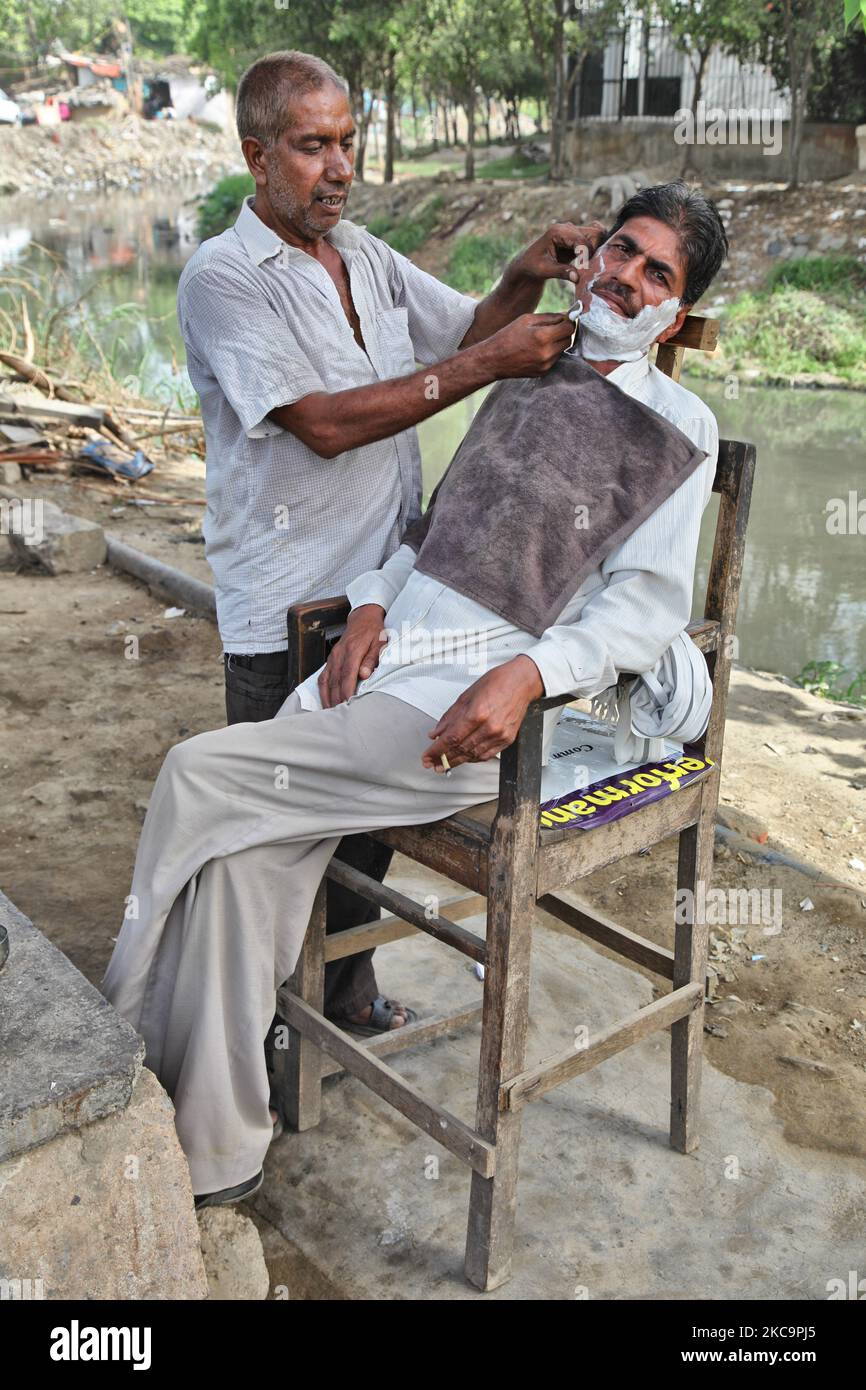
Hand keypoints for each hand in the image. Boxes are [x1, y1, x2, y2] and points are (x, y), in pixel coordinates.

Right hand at [318, 603, 386, 708]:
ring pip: (327, 681)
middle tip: (341, 716)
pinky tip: (326, 702)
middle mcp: (339, 654)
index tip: (348, 705)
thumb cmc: (375, 632)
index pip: (347, 675)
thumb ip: (372, 659)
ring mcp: (333, 657)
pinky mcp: (330, 660)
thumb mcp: (380, 643)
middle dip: (337, 699)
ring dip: (328, 698)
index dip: (347, 692)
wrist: (363, 618)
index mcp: (353, 650)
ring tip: (332, 713)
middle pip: (336, 681)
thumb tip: (364, 674)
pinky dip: (323, 691)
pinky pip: (323, 677)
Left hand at [421, 656, 543, 771]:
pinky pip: (486, 755)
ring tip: (443, 765)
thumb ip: (450, 717)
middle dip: (442, 759)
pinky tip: (463, 759)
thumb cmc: (496, 683)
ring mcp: (499, 735)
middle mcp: (489, 727)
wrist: (521, 682)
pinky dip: (472, 758)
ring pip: (472, 755)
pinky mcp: (507, 740)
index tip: (426, 756)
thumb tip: (436, 733)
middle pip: (460, 749)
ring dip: (456, 761)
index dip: (436, 750)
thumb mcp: (466, 696)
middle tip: (430, 764)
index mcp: (477, 713)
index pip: (451, 738)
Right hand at [484, 311, 575, 377]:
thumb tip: (567, 315)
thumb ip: (549, 317)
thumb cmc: (508, 336)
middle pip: (569, 339)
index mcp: (542, 336)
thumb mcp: (526, 320)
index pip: (569, 328)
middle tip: (554, 328)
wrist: (494, 360)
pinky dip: (551, 352)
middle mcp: (546, 352)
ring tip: (542, 339)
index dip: (569, 321)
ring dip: (558, 343)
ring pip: (563, 350)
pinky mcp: (543, 372)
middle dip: (564, 332)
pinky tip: (538, 350)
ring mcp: (546, 364)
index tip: (565, 319)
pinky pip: (555, 359)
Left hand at [511, 221, 606, 287]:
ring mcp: (573, 231)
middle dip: (594, 251)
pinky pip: (594, 238)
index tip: (583, 270)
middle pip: (594, 233)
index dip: (586, 256)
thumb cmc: (533, 266)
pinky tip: (588, 261)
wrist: (529, 263)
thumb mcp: (544, 270)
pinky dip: (596, 249)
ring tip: (587, 264)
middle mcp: (567, 227)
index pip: (581, 240)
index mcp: (557, 231)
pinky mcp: (577, 237)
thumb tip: (577, 278)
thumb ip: (561, 272)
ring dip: (597, 250)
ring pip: (597, 234)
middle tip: (587, 267)